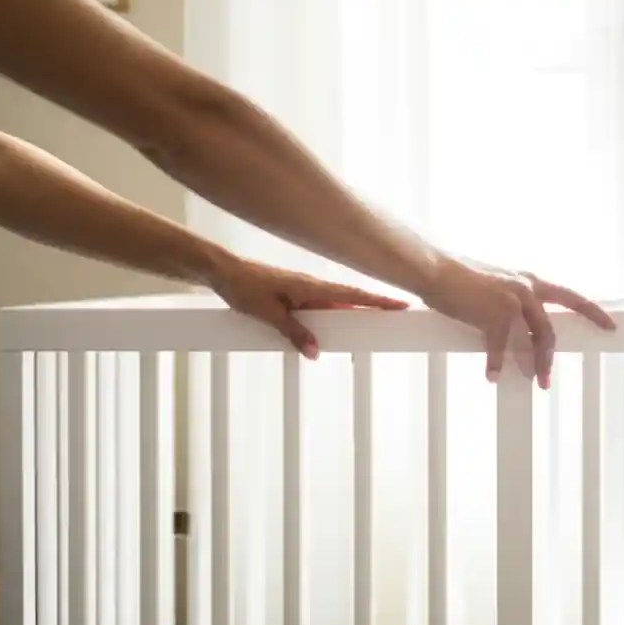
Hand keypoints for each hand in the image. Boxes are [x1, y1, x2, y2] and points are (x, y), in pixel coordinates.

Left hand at [210, 255, 408, 358]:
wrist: (221, 272)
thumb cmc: (242, 286)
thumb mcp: (267, 314)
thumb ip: (293, 332)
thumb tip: (315, 352)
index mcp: (311, 287)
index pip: (353, 294)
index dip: (378, 301)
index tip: (402, 305)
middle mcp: (312, 288)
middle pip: (350, 301)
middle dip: (374, 310)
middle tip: (397, 321)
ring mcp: (304, 292)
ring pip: (335, 307)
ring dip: (351, 317)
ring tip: (368, 333)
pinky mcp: (294, 297)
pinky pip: (319, 310)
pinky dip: (330, 320)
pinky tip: (329, 334)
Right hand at [421, 256, 615, 387]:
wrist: (435, 268)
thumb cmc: (458, 277)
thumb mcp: (495, 285)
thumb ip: (511, 303)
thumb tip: (518, 330)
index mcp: (529, 280)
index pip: (571, 295)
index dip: (592, 311)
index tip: (610, 325)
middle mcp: (527, 287)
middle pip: (550, 329)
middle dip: (551, 358)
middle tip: (550, 381)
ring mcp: (513, 300)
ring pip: (533, 340)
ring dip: (533, 365)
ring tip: (533, 383)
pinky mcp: (495, 313)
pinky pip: (501, 347)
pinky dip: (496, 364)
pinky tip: (492, 376)